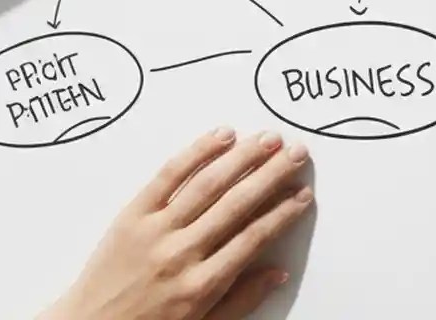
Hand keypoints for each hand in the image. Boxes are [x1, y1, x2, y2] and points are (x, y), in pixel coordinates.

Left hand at [41, 128, 312, 319]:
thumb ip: (242, 300)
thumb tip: (278, 272)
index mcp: (201, 286)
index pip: (253, 239)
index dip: (282, 213)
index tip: (303, 194)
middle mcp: (181, 254)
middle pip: (237, 204)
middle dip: (272, 175)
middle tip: (297, 153)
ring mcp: (155, 230)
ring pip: (207, 184)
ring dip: (242, 157)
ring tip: (268, 139)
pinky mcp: (132, 214)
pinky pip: (167, 176)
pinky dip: (196, 152)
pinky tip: (220, 136)